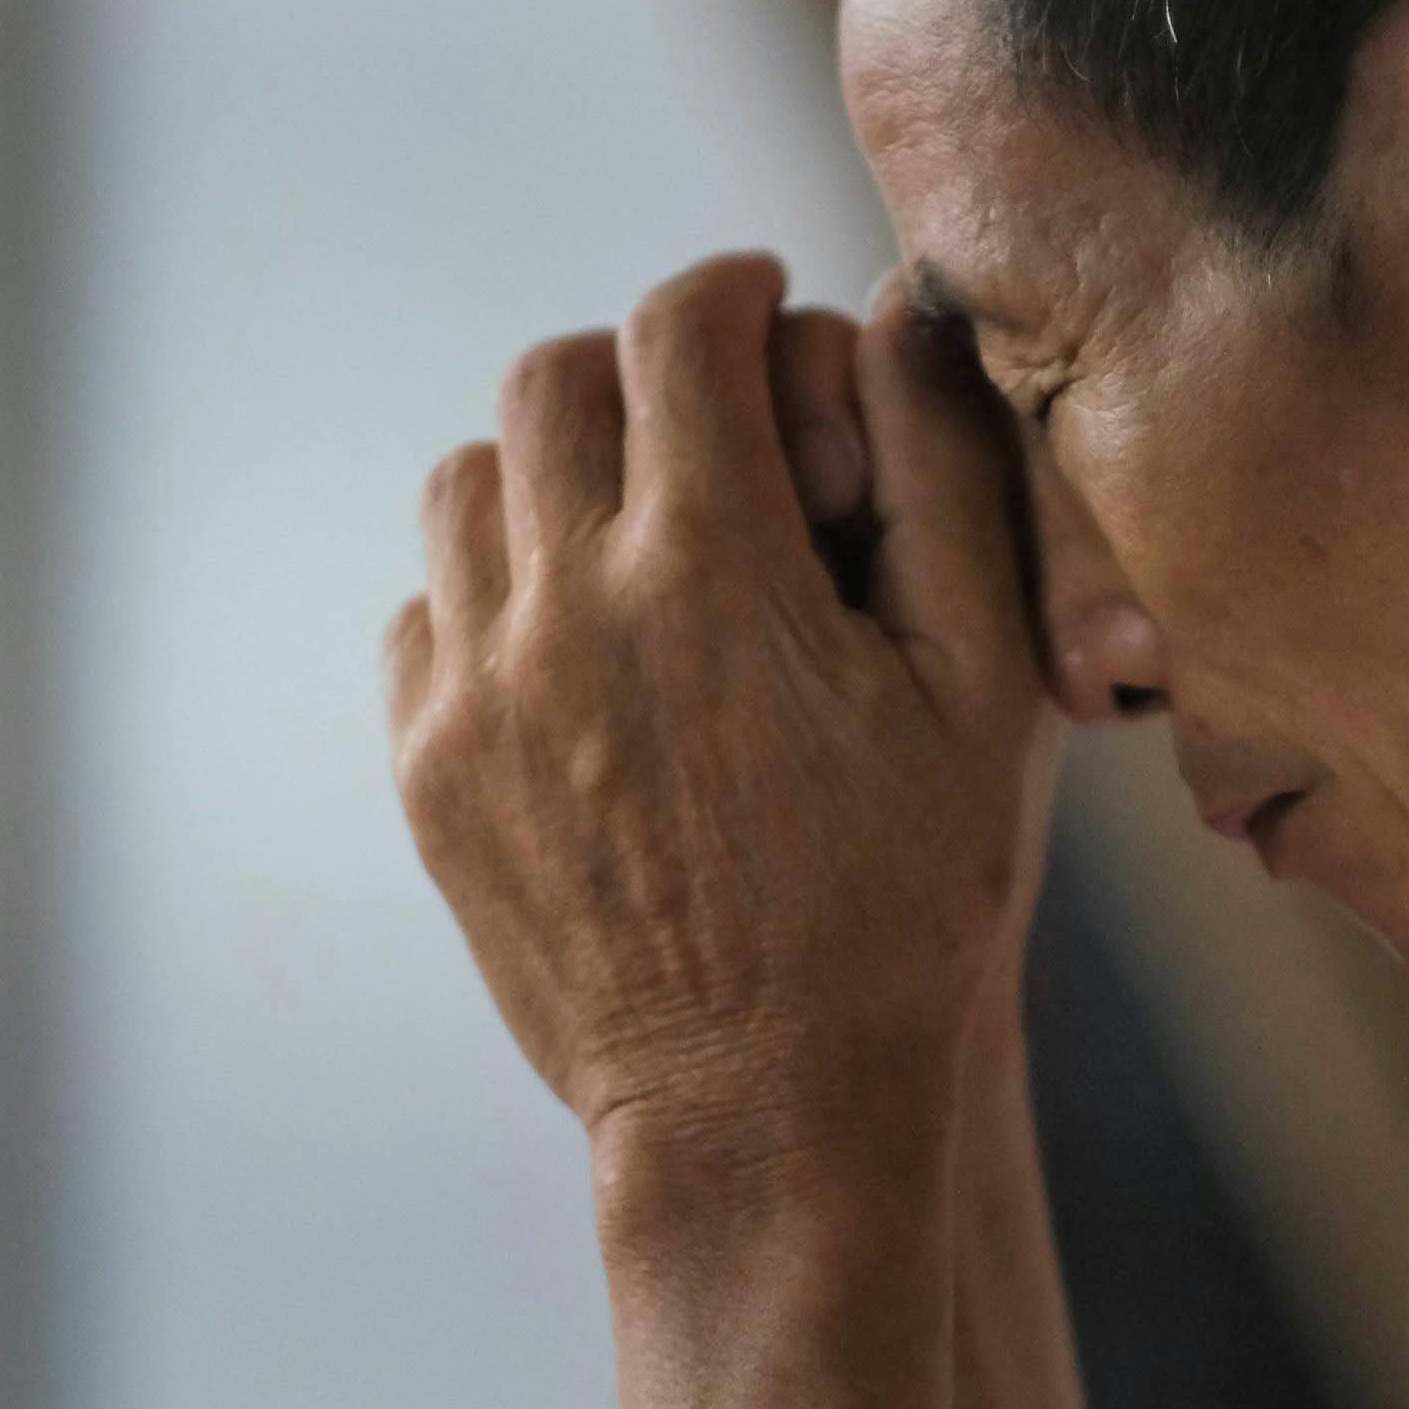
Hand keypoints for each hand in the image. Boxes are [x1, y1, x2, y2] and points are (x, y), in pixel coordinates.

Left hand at [386, 253, 1049, 1234]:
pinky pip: (424, 617)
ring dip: (549, 473)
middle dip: (634, 369)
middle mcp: (569, 609)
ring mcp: (481, 696)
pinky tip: (578, 652)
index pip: (679, 329)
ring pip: (466, 487)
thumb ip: (945, 478)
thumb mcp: (983, 690)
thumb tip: (899, 314)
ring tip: (630, 530)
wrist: (769, 1113)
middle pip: (551, 382)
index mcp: (712, 568)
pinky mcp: (435, 778)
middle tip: (700, 416)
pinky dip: (492, 596)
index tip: (754, 311)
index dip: (727, 295)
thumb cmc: (906, 905)